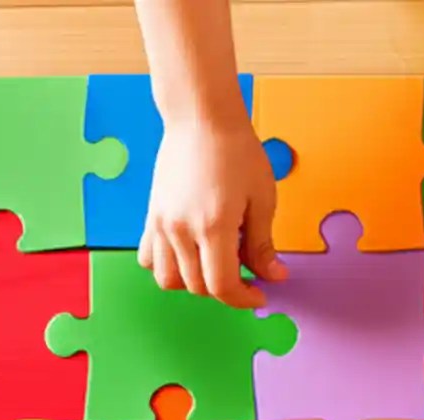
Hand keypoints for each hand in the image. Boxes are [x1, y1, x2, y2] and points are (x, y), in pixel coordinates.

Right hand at [139, 116, 286, 307]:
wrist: (201, 118)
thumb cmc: (237, 151)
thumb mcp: (262, 199)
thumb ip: (263, 244)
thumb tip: (273, 276)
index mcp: (213, 226)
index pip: (221, 286)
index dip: (242, 298)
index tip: (259, 294)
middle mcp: (181, 230)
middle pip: (197, 286)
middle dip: (225, 289)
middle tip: (247, 274)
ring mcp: (161, 224)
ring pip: (168, 279)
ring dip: (193, 283)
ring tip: (215, 264)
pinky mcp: (151, 216)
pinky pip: (150, 258)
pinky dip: (168, 266)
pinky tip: (190, 253)